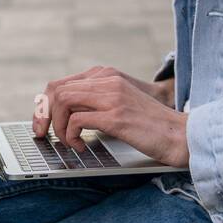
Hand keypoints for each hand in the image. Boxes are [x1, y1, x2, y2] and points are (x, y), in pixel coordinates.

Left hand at [32, 66, 188, 168]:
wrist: (181, 134)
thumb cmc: (150, 126)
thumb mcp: (120, 105)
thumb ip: (96, 102)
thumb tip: (64, 114)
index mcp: (107, 76)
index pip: (61, 83)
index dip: (45, 105)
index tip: (42, 124)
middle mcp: (107, 80)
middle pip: (57, 89)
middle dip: (44, 115)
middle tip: (44, 135)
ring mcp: (112, 96)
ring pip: (63, 101)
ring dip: (59, 126)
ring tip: (67, 142)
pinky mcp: (116, 116)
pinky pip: (77, 121)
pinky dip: (71, 137)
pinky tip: (81, 147)